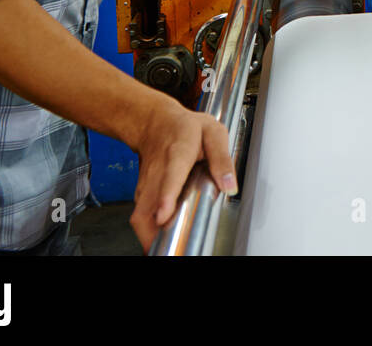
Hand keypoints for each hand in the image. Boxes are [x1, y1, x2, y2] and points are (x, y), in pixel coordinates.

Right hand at [128, 97, 236, 251]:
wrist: (154, 122)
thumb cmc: (185, 127)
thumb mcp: (213, 131)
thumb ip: (222, 158)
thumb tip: (230, 186)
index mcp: (178, 152)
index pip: (170, 176)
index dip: (165, 197)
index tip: (163, 215)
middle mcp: (158, 171)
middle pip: (148, 203)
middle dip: (154, 229)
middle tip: (173, 247)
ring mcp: (146, 183)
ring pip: (141, 214)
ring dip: (150, 235)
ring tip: (170, 249)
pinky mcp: (141, 192)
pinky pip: (141, 216)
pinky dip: (148, 231)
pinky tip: (163, 242)